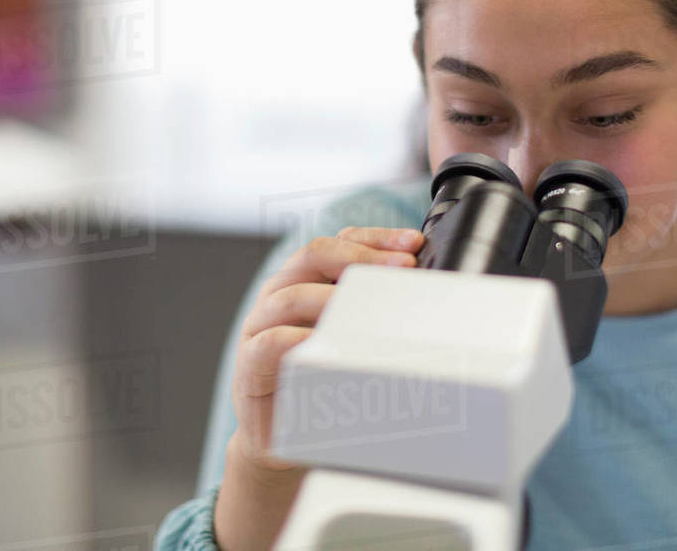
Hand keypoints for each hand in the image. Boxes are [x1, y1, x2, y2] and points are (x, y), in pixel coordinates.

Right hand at [228, 226, 424, 472]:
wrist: (281, 439)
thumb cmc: (320, 384)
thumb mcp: (349, 340)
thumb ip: (372, 314)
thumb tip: (426, 298)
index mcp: (306, 281)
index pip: (340, 242)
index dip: (376, 238)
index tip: (413, 244)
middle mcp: (280, 294)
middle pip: (314, 254)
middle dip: (361, 256)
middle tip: (400, 266)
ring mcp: (260, 326)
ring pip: (290, 295)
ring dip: (332, 296)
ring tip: (367, 306)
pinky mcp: (249, 363)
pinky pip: (269, 343)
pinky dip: (296, 341)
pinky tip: (322, 344)